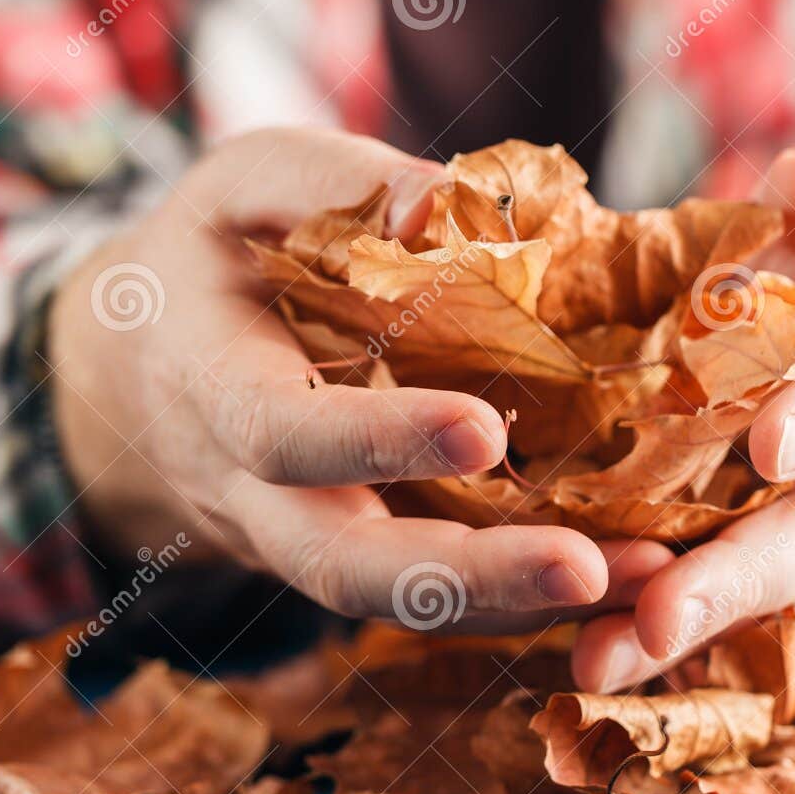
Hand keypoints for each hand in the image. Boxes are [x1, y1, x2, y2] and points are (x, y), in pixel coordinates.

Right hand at [50, 128, 670, 628]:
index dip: (376, 440)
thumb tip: (447, 200)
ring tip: (647, 581)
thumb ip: (333, 184)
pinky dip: (528, 600)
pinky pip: (440, 601)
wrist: (147, 376)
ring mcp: (309, 543)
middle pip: (348, 570)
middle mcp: (259, 496)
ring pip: (403, 609)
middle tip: (586, 571)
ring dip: (522, 606)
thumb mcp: (243, 189)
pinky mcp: (363, 557)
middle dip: (467, 579)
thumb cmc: (211, 262)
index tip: (483, 431)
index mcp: (217, 390)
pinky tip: (628, 578)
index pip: (285, 433)